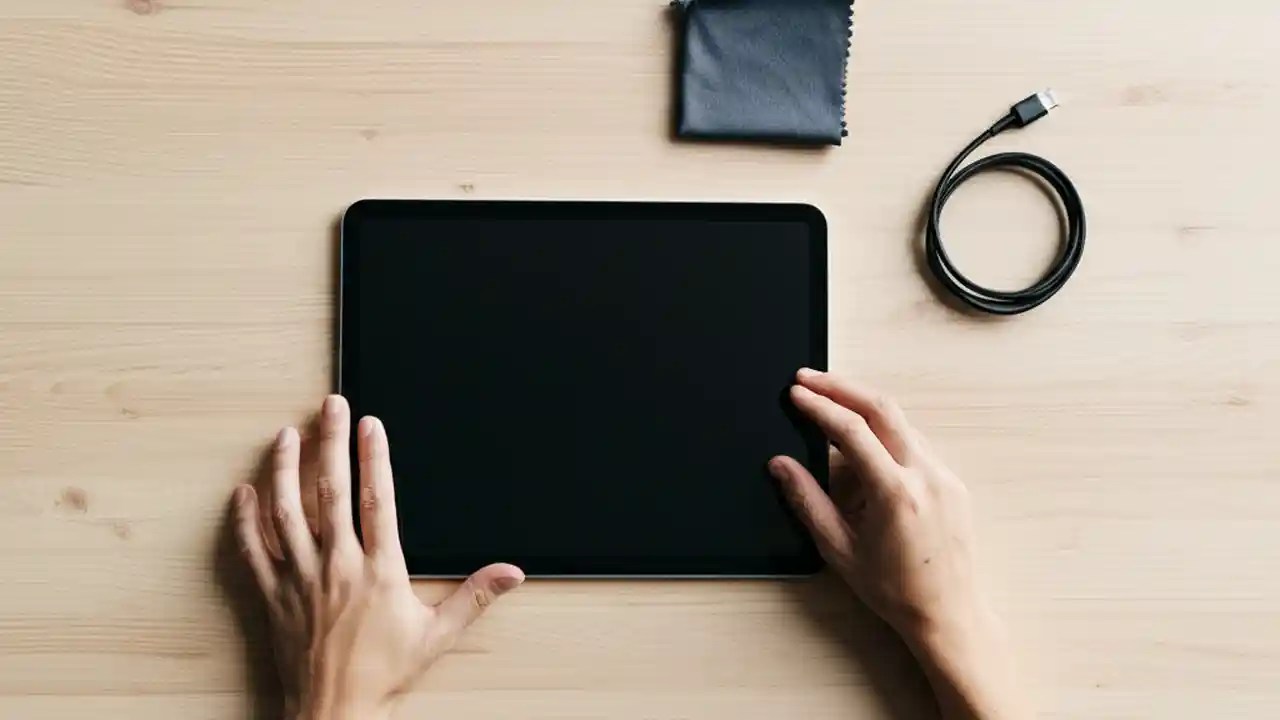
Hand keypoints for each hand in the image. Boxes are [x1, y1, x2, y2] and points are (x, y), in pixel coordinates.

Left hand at [232, 396, 524, 719]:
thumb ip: (474, 596)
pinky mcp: (273, 596)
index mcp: (378, 570)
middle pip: (330, 491)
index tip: (371, 425)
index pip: (376, 500)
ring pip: (287, 512)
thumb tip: (511, 573)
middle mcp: (337, 567)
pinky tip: (245, 492)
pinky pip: (254, 550)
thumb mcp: (438, 634)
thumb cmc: (383, 675)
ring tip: (285, 436)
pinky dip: (246, 519)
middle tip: (329, 407)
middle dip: (329, 442)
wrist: (334, 712)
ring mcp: (300, 579)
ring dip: (285, 469)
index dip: (374, 457)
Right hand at [770, 369, 1025, 718]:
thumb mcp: (839, 548)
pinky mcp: (952, 482)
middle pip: (882, 408)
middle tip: (808, 378)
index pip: (852, 430)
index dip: (820, 406)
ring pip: (901, 421)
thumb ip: (807, 500)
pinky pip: (915, 442)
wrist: (948, 613)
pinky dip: (885, 430)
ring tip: (829, 403)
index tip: (796, 393)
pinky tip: (863, 437)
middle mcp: (926, 476)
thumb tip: (781, 465)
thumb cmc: (895, 590)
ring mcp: (944, 476)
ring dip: (864, 405)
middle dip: (841, 386)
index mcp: (896, 493)